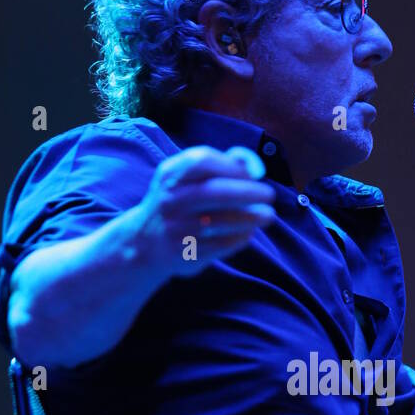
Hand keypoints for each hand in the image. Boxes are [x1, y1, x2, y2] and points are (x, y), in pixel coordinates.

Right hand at [134, 144, 275, 277]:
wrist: (144, 242)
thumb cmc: (178, 202)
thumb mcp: (187, 179)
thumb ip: (217, 166)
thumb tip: (249, 161)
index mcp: (169, 175)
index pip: (201, 162)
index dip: (232, 167)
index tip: (253, 174)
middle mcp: (169, 200)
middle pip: (213, 192)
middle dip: (247, 193)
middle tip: (270, 195)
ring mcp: (175, 229)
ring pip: (219, 222)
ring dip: (249, 218)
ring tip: (268, 216)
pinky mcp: (184, 253)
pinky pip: (219, 244)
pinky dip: (238, 238)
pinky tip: (248, 233)